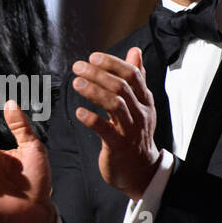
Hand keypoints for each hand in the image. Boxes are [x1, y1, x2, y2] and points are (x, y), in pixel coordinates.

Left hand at [71, 47, 159, 200]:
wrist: (141, 171)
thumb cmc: (136, 134)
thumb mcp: (141, 104)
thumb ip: (137, 77)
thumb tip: (135, 51)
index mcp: (144, 100)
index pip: (133, 74)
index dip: (113, 63)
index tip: (93, 57)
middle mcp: (140, 113)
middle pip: (121, 87)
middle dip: (98, 74)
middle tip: (78, 67)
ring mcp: (130, 130)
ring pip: (115, 105)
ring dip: (94, 92)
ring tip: (76, 83)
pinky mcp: (119, 146)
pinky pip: (106, 130)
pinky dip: (92, 119)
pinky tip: (79, 112)